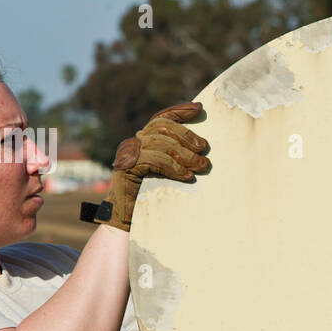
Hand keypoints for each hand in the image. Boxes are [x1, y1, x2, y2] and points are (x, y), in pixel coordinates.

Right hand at [90, 102, 210, 231]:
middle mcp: (134, 143)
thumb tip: (204, 148)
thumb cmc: (154, 198)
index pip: (162, 118)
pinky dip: (174, 167)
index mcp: (145, 140)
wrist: (130, 221)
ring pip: (160, 143)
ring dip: (185, 155)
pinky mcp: (126, 168)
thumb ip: (179, 157)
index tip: (200, 108)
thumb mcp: (171, 172)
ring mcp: (128, 154)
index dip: (180, 110)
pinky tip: (187, 176)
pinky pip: (154, 160)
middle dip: (187, 135)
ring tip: (202, 166)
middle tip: (204, 148)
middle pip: (162, 126)